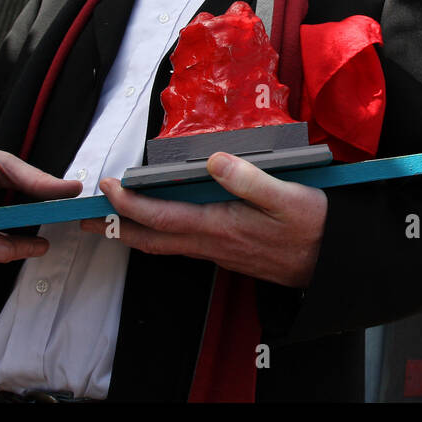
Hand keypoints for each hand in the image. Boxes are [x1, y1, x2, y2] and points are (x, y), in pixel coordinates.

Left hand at [80, 151, 327, 288]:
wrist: (333, 260)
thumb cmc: (313, 226)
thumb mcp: (287, 196)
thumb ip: (249, 179)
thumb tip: (214, 161)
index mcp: (221, 227)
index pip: (162, 217)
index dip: (129, 203)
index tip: (108, 186)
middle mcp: (214, 244)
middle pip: (152, 239)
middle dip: (116, 227)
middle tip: (88, 216)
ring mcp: (220, 251)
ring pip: (166, 244)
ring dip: (136, 231)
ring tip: (114, 217)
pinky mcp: (229, 252)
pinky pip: (184, 244)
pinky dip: (161, 233)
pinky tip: (162, 222)